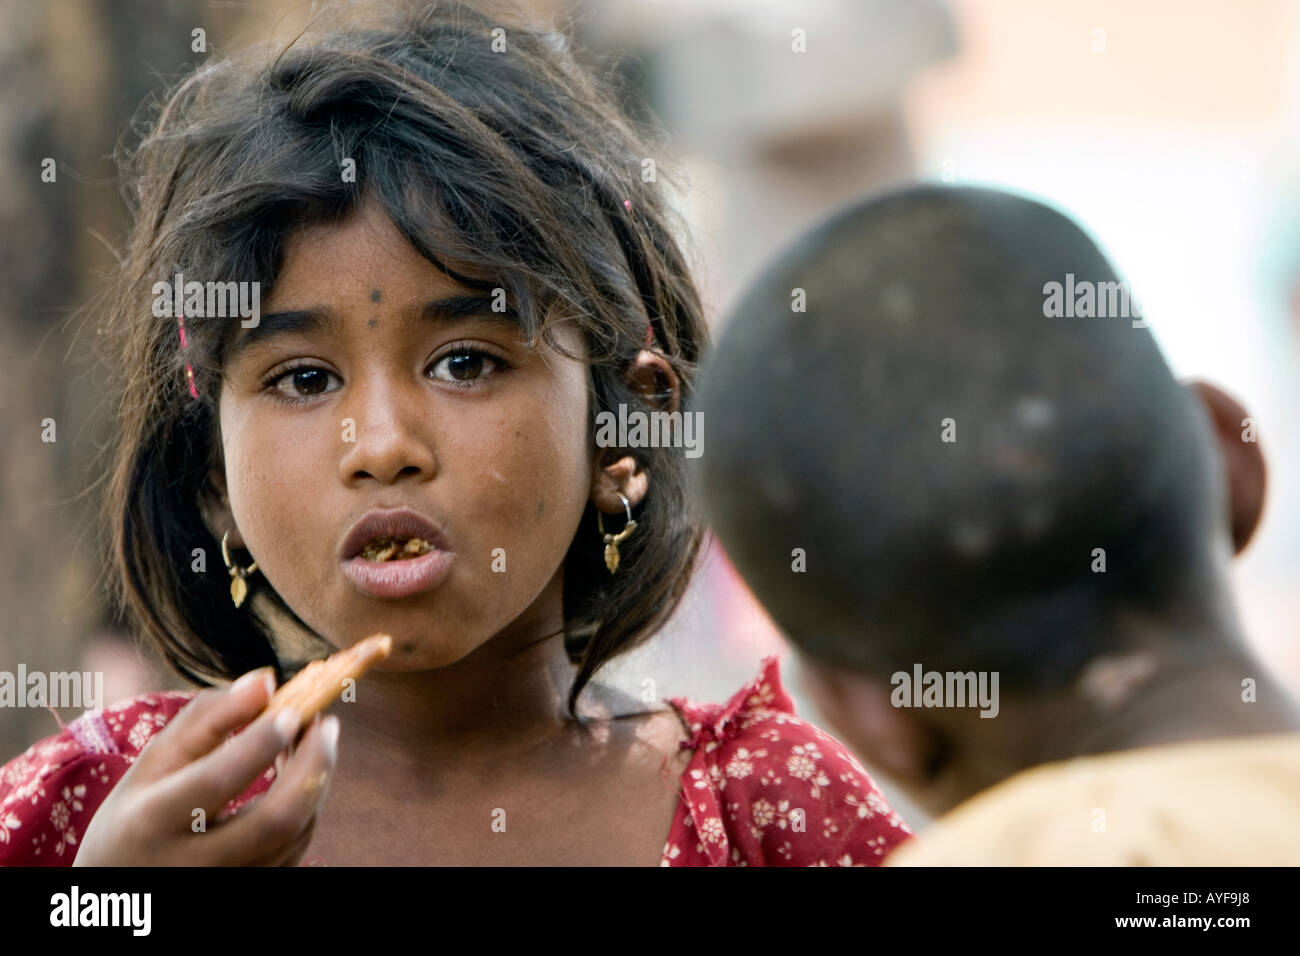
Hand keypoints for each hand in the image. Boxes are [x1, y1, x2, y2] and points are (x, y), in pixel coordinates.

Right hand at [73, 667, 338, 865]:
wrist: (126, 885)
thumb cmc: (139, 812)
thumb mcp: (155, 763)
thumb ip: (208, 717)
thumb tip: (265, 680)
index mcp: (152, 822)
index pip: (215, 781)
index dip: (259, 743)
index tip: (291, 710)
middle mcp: (192, 863)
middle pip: (275, 818)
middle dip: (312, 764)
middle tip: (326, 723)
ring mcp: (226, 884)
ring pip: (295, 832)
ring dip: (317, 778)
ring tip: (316, 737)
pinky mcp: (252, 890)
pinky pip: (296, 847)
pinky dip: (308, 803)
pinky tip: (303, 772)